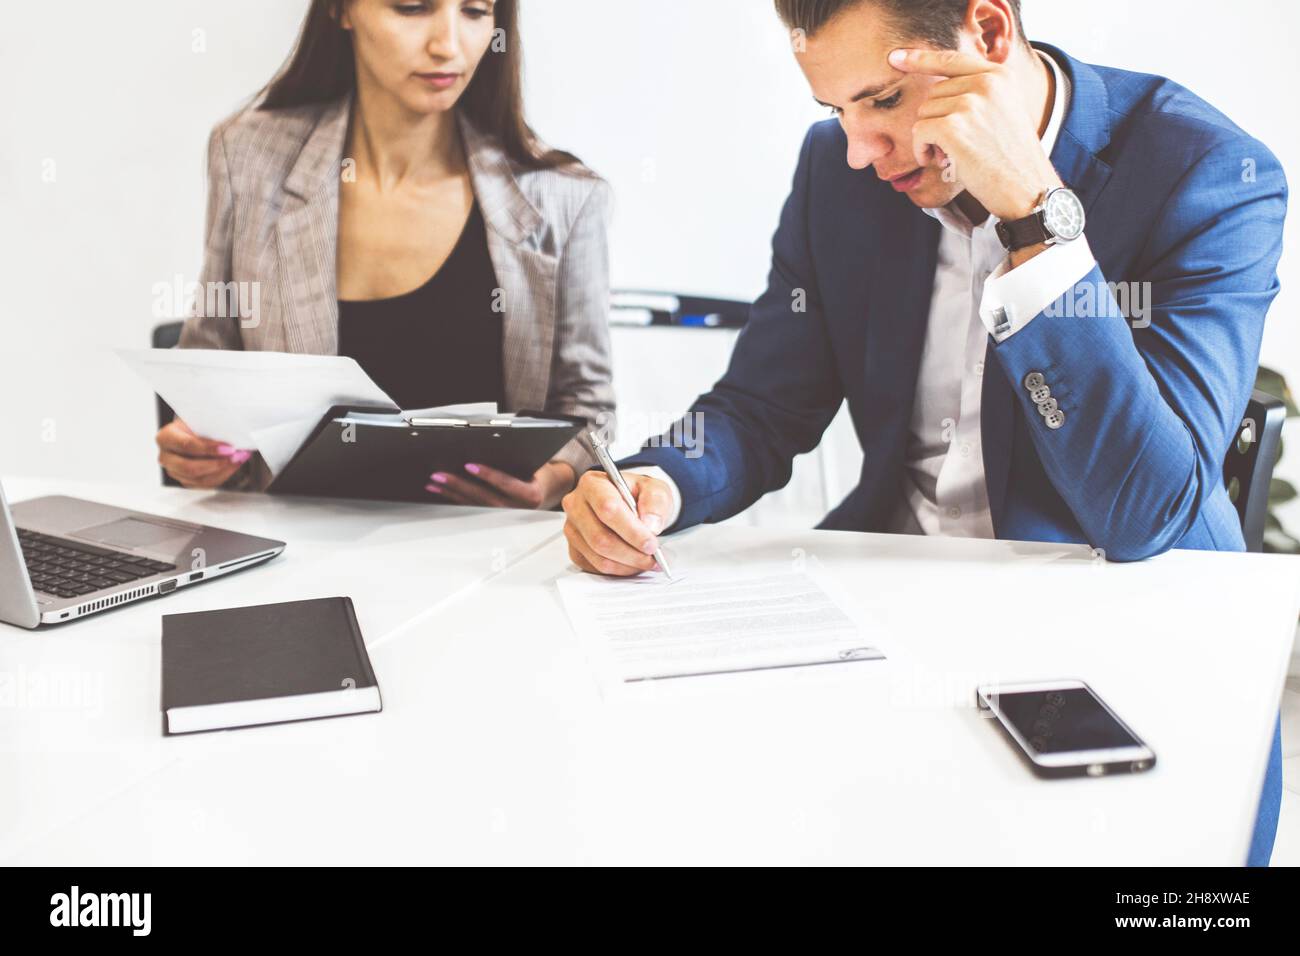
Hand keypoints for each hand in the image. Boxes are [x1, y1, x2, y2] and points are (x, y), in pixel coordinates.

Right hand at [156, 419, 250, 488]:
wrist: (194, 431)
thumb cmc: (197, 424)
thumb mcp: (201, 419)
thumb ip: (212, 426)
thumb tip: (233, 434)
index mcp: (166, 437)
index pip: (186, 445)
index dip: (209, 448)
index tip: (228, 447)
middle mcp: (165, 456)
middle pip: (189, 467)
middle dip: (216, 464)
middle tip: (234, 456)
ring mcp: (174, 471)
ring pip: (199, 479)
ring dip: (223, 471)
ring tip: (238, 460)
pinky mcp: (186, 481)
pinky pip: (206, 484)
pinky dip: (223, 475)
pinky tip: (233, 465)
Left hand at [425, 460, 575, 509]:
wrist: (546, 489)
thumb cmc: (538, 471)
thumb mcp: (534, 463)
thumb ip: (516, 457)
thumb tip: (490, 444)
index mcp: (531, 495)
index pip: (507, 485)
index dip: (488, 475)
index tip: (469, 465)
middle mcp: (518, 510)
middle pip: (484, 498)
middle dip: (460, 486)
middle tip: (440, 474)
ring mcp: (504, 516)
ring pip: (474, 505)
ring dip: (451, 493)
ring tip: (434, 481)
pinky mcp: (492, 516)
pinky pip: (470, 508)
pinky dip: (452, 498)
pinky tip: (438, 490)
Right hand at [560, 469, 673, 576]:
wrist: (630, 504)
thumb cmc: (639, 495)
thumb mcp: (654, 489)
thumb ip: (655, 502)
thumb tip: (650, 525)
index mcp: (593, 484)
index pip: (607, 508)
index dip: (631, 530)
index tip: (651, 543)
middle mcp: (576, 505)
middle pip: (600, 538)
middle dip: (631, 553)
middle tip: (653, 557)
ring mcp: (572, 529)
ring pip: (599, 556)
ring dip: (627, 564)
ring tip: (647, 561)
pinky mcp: (575, 549)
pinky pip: (596, 567)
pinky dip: (619, 570)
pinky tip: (633, 563)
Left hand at [889, 47, 1061, 221]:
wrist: (1026, 188)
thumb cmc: (1011, 157)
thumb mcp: (1003, 111)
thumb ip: (978, 92)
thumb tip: (937, 88)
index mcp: (999, 75)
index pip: (951, 59)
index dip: (920, 58)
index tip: (896, 58)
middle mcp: (986, 83)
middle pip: (933, 92)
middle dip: (936, 120)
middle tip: (956, 144)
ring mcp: (970, 103)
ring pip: (924, 113)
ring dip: (929, 138)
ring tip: (953, 154)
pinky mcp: (954, 127)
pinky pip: (920, 132)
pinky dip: (922, 150)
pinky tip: (941, 161)